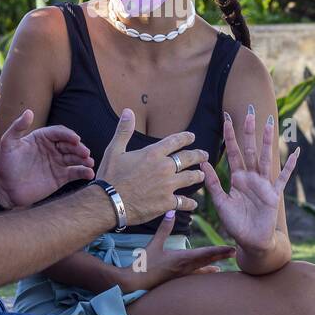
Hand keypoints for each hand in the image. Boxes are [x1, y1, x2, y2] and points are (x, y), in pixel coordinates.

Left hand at [0, 109, 94, 207]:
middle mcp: (52, 149)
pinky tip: (90, 173)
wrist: (5, 189)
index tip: (76, 139)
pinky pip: (75, 173)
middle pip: (70, 145)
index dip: (68, 135)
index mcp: (42, 138)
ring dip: (84, 159)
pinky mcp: (60, 177)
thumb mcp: (8, 143)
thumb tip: (29, 111)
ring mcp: (57, 163)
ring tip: (90, 162)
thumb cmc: (5, 164)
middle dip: (79, 147)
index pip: (59, 133)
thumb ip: (18, 127)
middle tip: (85, 152)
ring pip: (75, 158)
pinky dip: (84, 172)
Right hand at [95, 108, 206, 226]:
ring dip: (198, 176)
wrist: (109, 203)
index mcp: (153, 153)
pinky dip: (190, 203)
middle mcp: (164, 168)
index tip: (192, 137)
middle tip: (205, 155)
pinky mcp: (166, 203)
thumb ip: (124, 130)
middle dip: (199, 155)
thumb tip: (128, 111)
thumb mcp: (114, 150)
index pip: (175, 141)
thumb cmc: (110, 176)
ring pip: (190, 178)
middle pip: (188, 158)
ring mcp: (167, 186)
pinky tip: (193, 203)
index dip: (185, 138)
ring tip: (202, 176)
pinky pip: (184, 202)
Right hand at [126, 209, 236, 290]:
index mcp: (182, 258)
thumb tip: (172, 211)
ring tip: (226, 263)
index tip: (231, 248)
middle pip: (208, 261)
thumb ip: (164, 228)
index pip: (205, 253)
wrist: (136, 283)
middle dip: (221, 256)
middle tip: (235, 252)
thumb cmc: (144, 263)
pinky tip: (210, 271)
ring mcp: (182, 274)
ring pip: (203, 268)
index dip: (219, 251)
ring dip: (214, 264)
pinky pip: (195, 274)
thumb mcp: (154, 243)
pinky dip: (205, 271)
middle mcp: (185, 267)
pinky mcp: (177, 278)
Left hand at [200, 106, 299, 253]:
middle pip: (251, 150)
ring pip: (266, 158)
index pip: (233, 153)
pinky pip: (283, 178)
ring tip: (270, 124)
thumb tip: (203, 163)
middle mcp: (251, 177)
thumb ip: (213, 183)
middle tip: (250, 111)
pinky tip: (295, 152)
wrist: (251, 241)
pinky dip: (290, 166)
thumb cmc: (235, 223)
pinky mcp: (274, 194)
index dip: (230, 137)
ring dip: (268, 141)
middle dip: (250, 131)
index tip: (226, 119)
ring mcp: (264, 184)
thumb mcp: (220, 202)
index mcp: (237, 178)